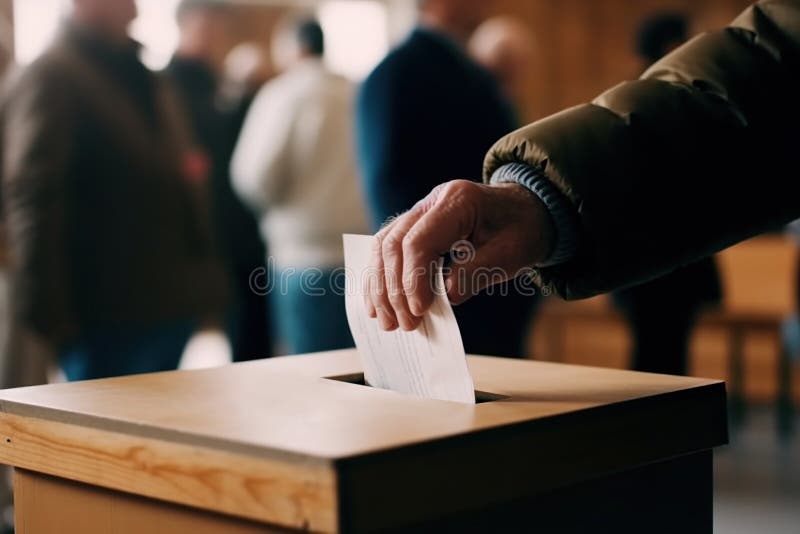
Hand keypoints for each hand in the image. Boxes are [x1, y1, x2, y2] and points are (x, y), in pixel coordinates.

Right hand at [365, 180, 554, 330]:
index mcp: (456, 200)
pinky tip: (379, 303)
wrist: (528, 212)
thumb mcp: (509, 256)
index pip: (418, 241)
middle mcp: (431, 200)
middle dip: (393, 289)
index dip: (412, 280)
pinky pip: (387, 248)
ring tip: (386, 321)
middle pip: (393, 244)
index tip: (418, 311)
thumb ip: (474, 274)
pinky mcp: (415, 225)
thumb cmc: (521, 232)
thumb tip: (443, 297)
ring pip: (383, 245)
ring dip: (380, 286)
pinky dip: (380, 277)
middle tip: (402, 325)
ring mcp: (420, 210)